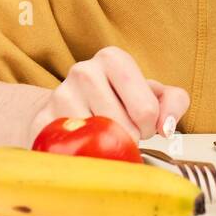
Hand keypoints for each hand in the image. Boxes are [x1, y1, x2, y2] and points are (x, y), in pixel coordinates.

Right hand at [22, 46, 190, 148]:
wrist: (69, 105)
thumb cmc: (118, 100)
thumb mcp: (154, 94)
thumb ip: (175, 102)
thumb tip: (166, 126)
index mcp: (113, 59)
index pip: (146, 110)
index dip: (149, 127)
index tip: (142, 125)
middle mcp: (83, 71)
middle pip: (122, 128)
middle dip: (129, 139)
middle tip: (122, 135)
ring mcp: (59, 95)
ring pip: (95, 141)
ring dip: (105, 149)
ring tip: (103, 139)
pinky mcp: (41, 121)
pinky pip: (70, 151)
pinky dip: (82, 157)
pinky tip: (84, 148)